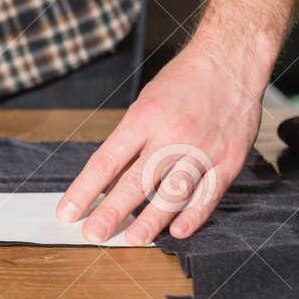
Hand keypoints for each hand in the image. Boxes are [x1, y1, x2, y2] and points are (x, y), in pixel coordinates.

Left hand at [57, 39, 262, 245]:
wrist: (231, 60)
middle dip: (111, 211)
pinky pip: (208, 194)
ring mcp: (201, 149)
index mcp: (143, 119)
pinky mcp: (228, 159)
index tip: (68, 212)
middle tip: (93, 234)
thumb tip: (109, 177)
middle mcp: (171, 135)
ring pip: (172, 193)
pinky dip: (193, 216)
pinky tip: (177, 231)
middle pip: (135, 181)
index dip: (84, 190)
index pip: (106, 161)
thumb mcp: (147, 102)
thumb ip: (132, 139)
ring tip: (132, 239)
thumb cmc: (183, 81)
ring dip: (150, 220)